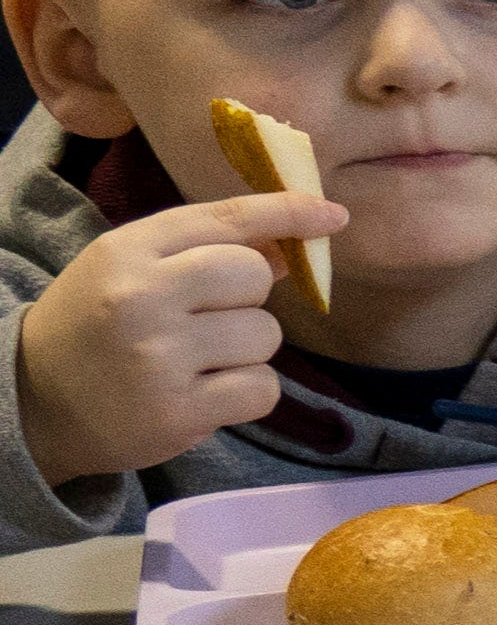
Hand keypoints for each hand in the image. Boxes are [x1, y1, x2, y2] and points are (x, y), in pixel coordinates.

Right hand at [15, 189, 337, 492]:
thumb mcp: (130, 270)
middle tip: (205, 319)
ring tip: (195, 361)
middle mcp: (141, 297)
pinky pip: (262, 389)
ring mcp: (159, 356)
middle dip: (248, 298)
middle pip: (255, 276)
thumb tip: (288, 250)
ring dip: (247, 350)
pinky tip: (204, 393)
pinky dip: (247, 393)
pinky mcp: (179, 411)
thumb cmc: (96, 325)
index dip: (287, 213)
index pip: (226, 220)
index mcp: (127, 251)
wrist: (35, 400)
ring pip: (266, 335)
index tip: (332, 216)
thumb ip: (201, 252)